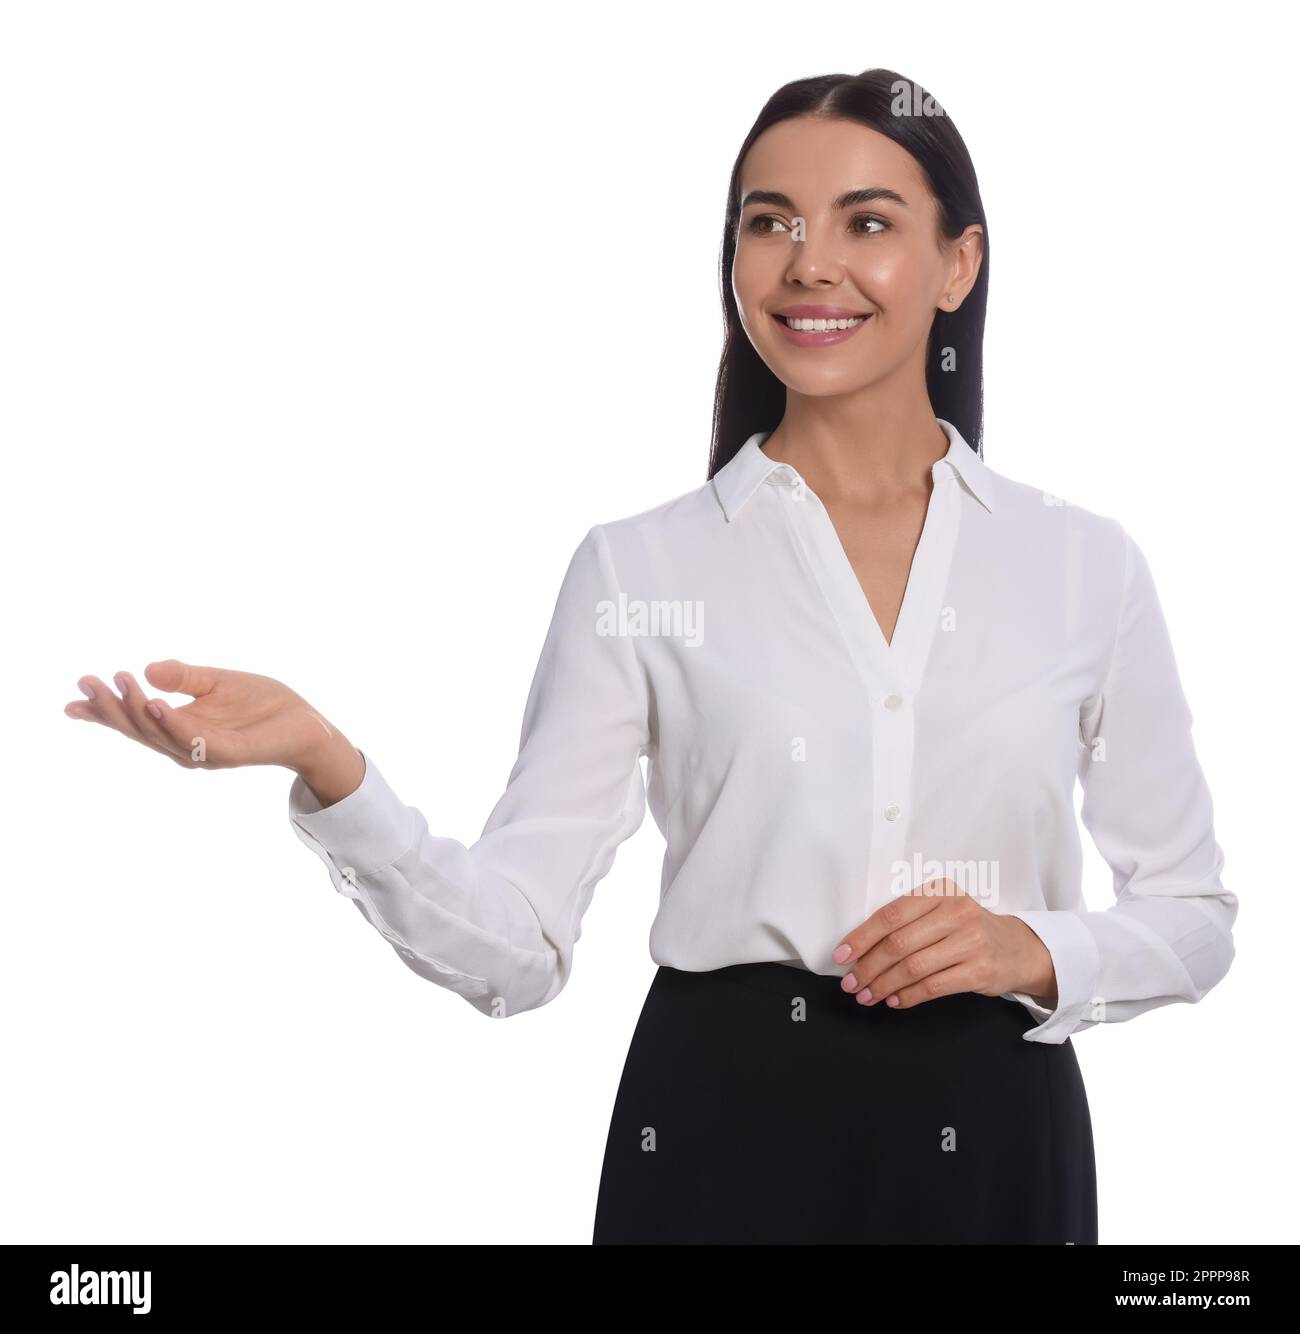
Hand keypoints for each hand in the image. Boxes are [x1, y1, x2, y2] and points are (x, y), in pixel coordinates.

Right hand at [62, 658, 352, 776]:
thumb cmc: (262, 704)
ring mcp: (206, 751)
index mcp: (180, 726)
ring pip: (161, 735)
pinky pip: (194, 740)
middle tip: (87, 681)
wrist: (307, 723)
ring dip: (137, 711)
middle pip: (138, 729)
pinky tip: (156, 705)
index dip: (103, 714)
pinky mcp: (229, 753)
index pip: (134, 721)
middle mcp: (186, 743)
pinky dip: (173, 725)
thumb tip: (148, 668)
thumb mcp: (217, 682)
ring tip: (119, 684)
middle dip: (110, 707)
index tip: (71, 700)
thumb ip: (184, 677)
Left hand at [831, 878, 1056, 1010]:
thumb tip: (859, 950)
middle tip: (851, 984)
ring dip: (884, 985)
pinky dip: (909, 996)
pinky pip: (934, 986)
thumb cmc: (966, 929)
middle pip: (899, 943)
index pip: (891, 915)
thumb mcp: (941, 911)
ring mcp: (971, 941)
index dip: (862, 937)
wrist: (1018, 948)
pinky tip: (894, 1001)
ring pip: (913, 967)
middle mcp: (956, 912)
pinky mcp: (980, 970)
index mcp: (939, 891)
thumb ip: (907, 922)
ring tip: (867, 996)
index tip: (841, 956)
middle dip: (869, 967)